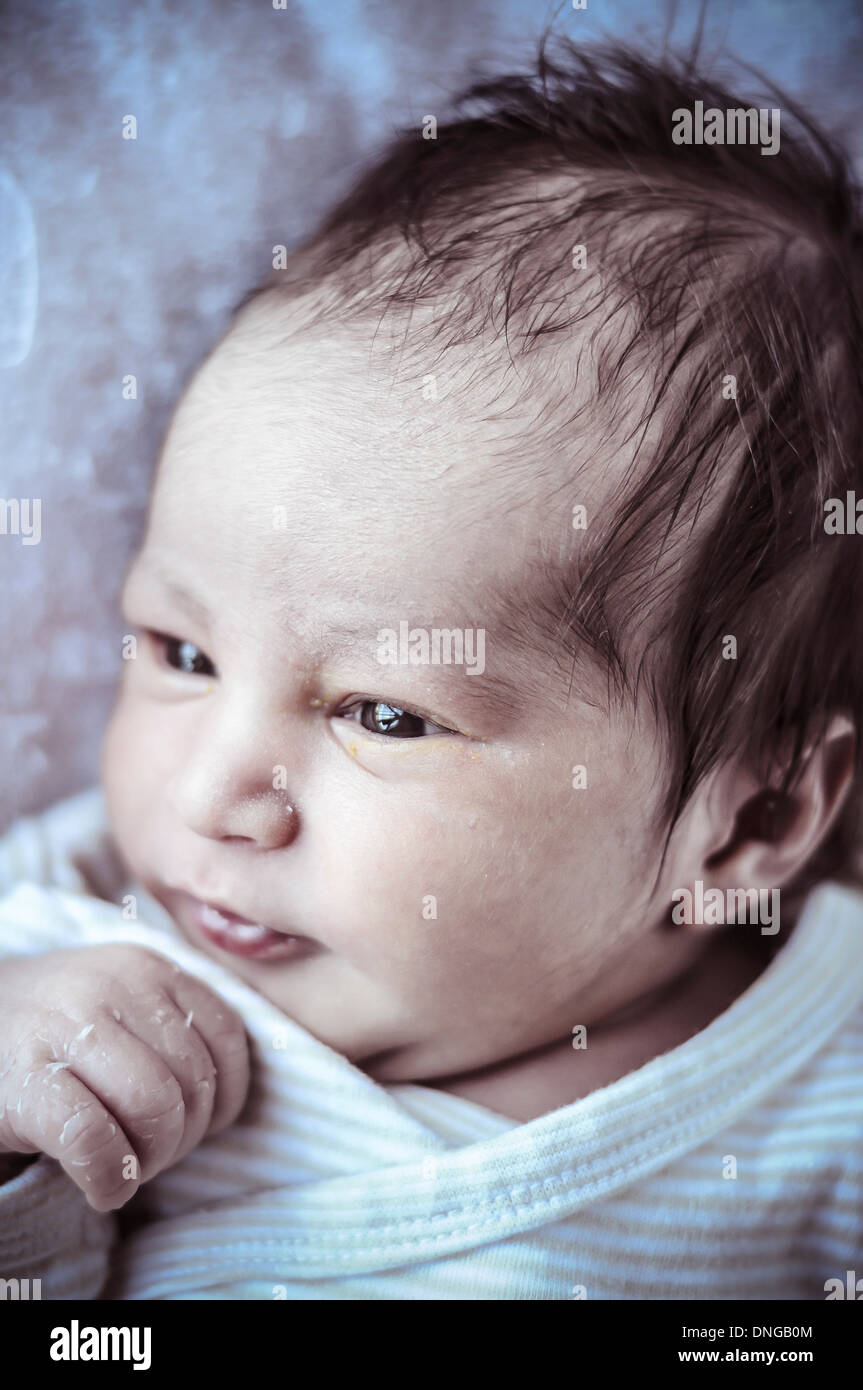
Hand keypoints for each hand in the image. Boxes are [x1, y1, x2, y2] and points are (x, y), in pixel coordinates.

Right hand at [0, 944, 249, 1210]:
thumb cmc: (54, 1034)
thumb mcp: (120, 1005)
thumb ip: (173, 1029)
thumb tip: (226, 1100)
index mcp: (147, 966)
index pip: (226, 1036)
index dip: (224, 1097)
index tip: (196, 1125)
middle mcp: (114, 984)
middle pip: (193, 1080)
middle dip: (183, 1137)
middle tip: (148, 1156)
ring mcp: (67, 1026)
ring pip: (154, 1108)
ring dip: (148, 1159)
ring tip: (123, 1166)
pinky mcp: (25, 1078)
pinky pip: (95, 1140)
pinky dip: (108, 1178)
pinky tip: (99, 1187)